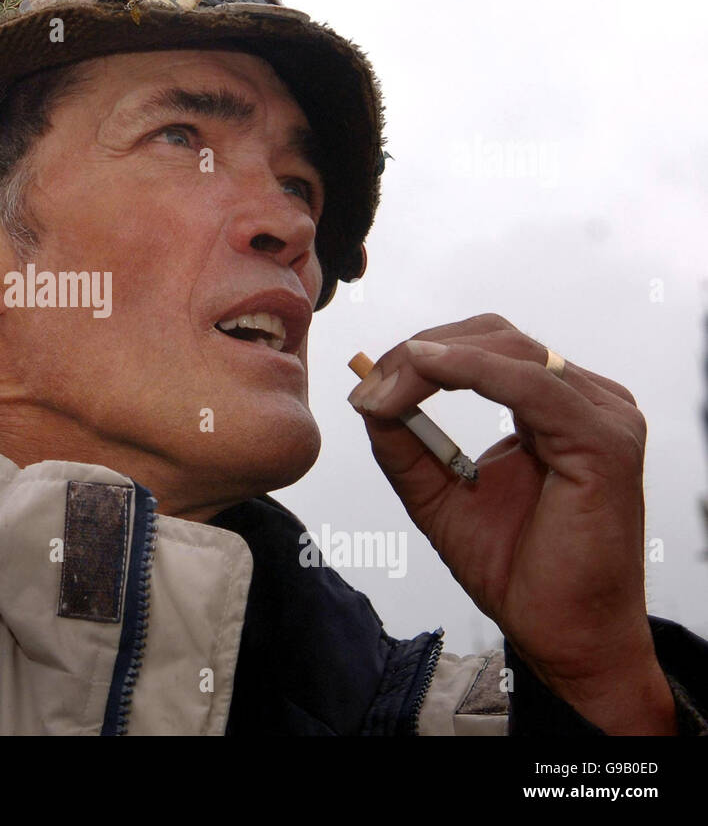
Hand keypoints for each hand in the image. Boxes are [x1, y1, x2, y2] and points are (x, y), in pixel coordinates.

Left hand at [346, 313, 675, 733]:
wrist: (560, 634)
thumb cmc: (514, 569)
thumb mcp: (438, 493)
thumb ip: (405, 444)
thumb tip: (367, 396)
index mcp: (557, 407)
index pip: (487, 347)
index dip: (421, 353)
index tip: (365, 383)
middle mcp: (587, 402)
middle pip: (495, 337)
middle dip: (419, 352)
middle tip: (367, 384)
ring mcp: (604, 416)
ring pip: (507, 352)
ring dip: (431, 362)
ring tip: (380, 390)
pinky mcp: (605, 442)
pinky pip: (530, 386)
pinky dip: (470, 370)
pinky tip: (423, 369)